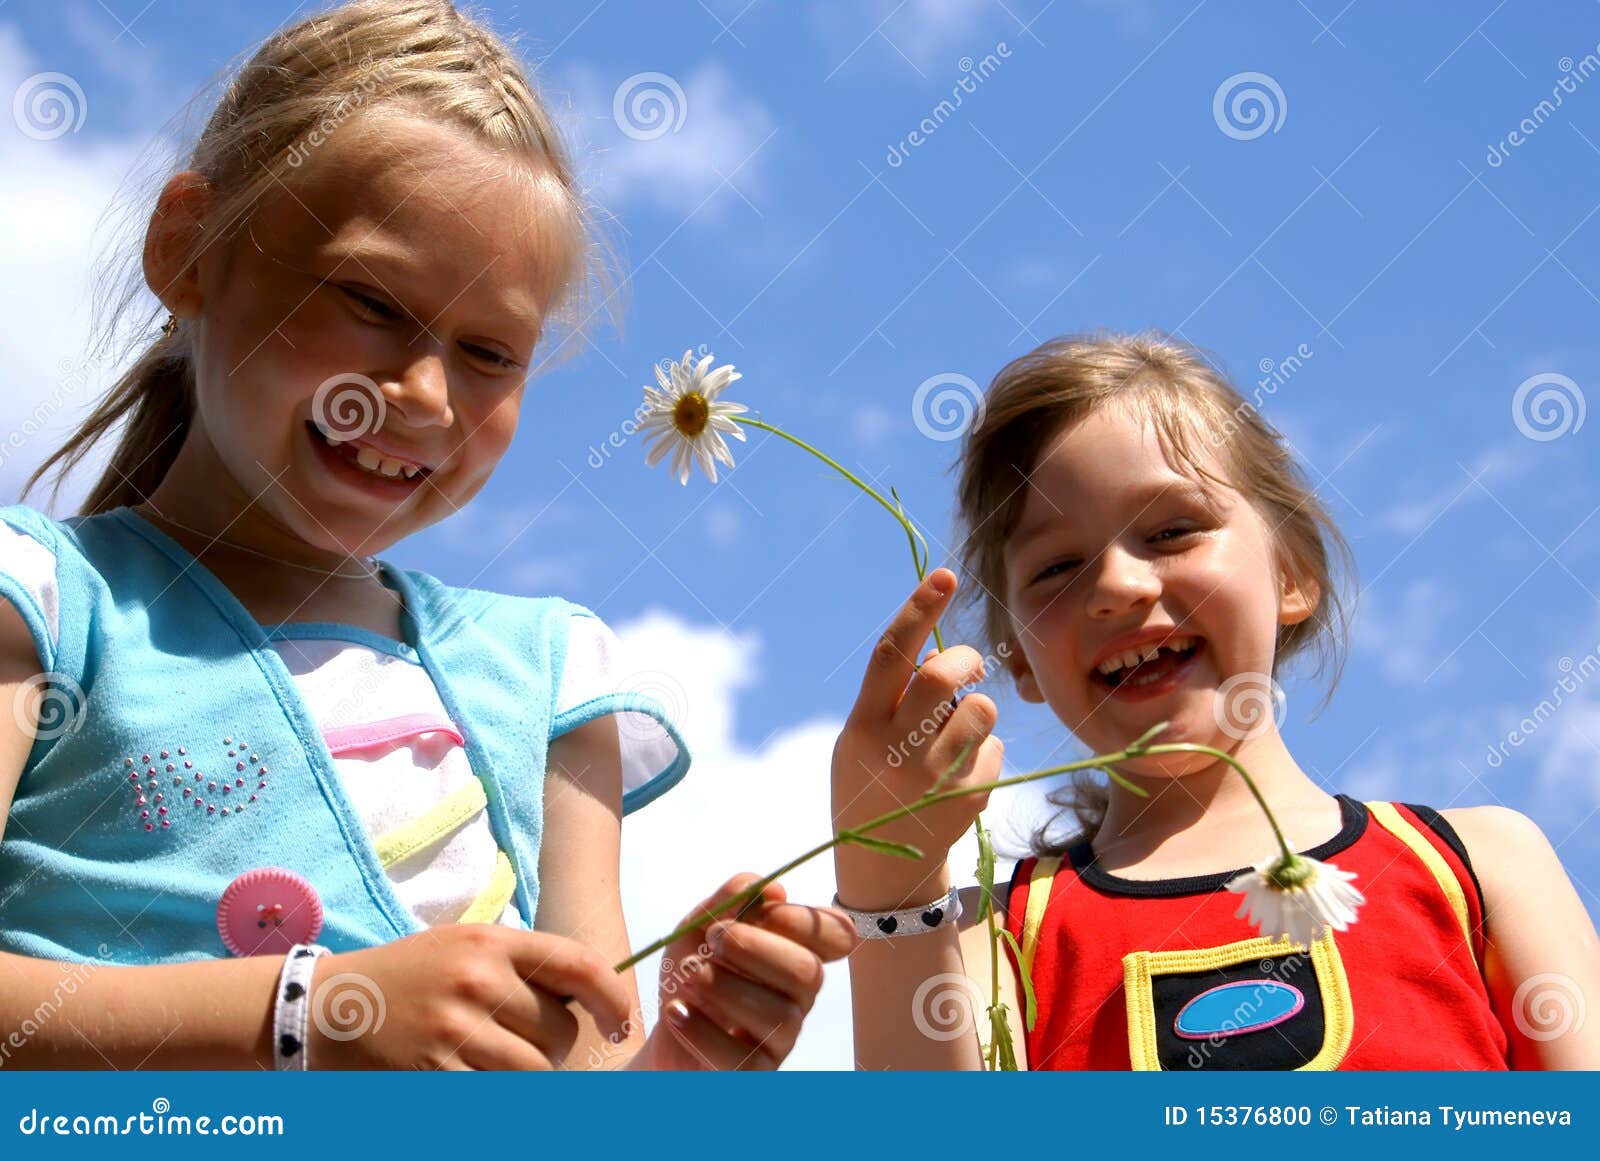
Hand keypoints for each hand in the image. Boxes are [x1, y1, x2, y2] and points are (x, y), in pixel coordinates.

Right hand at [306, 924, 632, 1069]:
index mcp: (492, 942)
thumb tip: (591, 998)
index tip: (619, 1022)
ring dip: (527, 1075)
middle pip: (562, 1031)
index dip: (614, 998)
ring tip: (494, 1061)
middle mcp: (479, 981)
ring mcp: (456, 1029)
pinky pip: (496, 1095)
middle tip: (521, 1041)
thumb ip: (523, 965)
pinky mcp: (435, 1073)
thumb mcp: (464, 947)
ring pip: (535, 1070)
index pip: (581, 966)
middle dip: (554, 1046)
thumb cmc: (409, 977)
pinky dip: (494, 1093)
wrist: (327, 1007)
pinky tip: (469, 1077)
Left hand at [642, 873, 857, 1069]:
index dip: (802, 919)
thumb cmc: (690, 972)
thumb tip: (774, 889)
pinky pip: (742, 1060)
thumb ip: (730, 900)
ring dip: (724, 987)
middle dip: (755, 948)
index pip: (838, 937)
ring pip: (778, 1015)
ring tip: (687, 976)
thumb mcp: (699, 926)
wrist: (662, 1026)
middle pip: (807, 973)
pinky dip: (702, 1030)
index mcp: (795, 954)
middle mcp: (797, 998)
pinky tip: (676, 1010)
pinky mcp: (753, 1076)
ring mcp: (779, 1040)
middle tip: (713, 939)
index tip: (760, 910)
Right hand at [831, 568, 1003, 907]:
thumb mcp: (860, 739)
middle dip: (965, 659)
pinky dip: (983, 751)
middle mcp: (894, 752)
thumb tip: (944, 647)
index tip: (945, 576)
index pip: (891, 655)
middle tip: (968, 666)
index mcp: (861, 727)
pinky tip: (960, 775)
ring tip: (956, 732)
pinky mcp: (968, 801)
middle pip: (943, 676)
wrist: (881, 870)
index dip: (919, 610)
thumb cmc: (870, 783)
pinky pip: (994, 748)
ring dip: (976, 708)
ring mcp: (934, 779)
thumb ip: (892, 696)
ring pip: (980, 709)